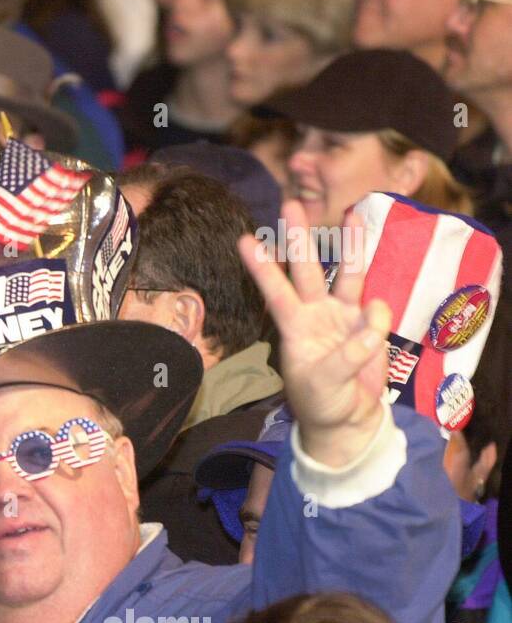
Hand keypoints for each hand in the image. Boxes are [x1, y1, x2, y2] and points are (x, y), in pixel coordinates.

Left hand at [240, 200, 390, 467]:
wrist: (348, 418)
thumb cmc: (322, 402)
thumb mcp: (325, 386)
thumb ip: (347, 358)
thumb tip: (370, 327)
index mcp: (294, 327)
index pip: (274, 292)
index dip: (262, 268)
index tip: (244, 240)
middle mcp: (315, 313)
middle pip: (306, 269)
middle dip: (300, 237)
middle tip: (291, 205)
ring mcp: (343, 315)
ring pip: (346, 274)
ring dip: (351, 245)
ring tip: (356, 214)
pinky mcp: (369, 323)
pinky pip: (378, 309)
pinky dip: (379, 318)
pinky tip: (374, 335)